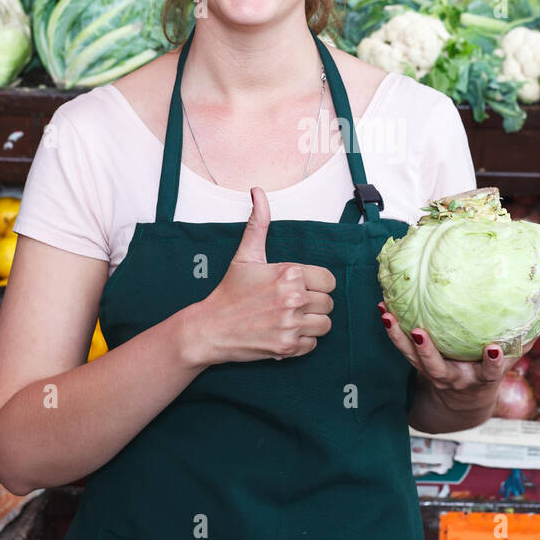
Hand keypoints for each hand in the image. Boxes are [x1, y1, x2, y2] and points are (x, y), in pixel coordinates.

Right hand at [183, 188, 336, 366]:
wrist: (210, 328)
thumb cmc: (230, 292)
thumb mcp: (245, 255)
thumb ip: (258, 223)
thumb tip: (258, 193)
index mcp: (289, 273)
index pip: (329, 280)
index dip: (317, 285)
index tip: (302, 287)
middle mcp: (293, 298)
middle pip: (328, 303)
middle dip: (313, 304)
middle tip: (292, 305)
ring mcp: (291, 324)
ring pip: (325, 324)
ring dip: (311, 323)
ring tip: (291, 319)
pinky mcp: (288, 346)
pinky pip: (313, 344)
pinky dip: (302, 342)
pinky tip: (285, 333)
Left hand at [379, 303, 519, 411]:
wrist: (460, 406)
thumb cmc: (487, 374)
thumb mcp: (507, 364)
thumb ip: (523, 341)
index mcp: (480, 379)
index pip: (490, 373)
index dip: (492, 363)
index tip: (494, 350)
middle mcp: (454, 378)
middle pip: (438, 369)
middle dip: (428, 352)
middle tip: (419, 332)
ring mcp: (433, 374)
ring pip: (412, 360)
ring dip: (398, 338)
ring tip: (387, 316)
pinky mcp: (417, 366)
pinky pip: (401, 349)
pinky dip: (392, 330)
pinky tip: (383, 308)